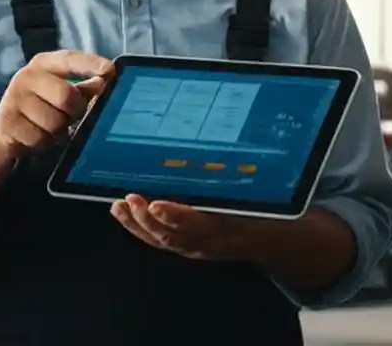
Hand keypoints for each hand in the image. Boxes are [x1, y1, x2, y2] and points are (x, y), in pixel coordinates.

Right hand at [0, 50, 112, 159]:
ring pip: (54, 122)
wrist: (4, 130)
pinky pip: (40, 137)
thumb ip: (83, 87)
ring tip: (51, 126)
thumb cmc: (41, 107)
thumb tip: (103, 82)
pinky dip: (44, 142)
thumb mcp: (60, 92)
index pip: (69, 59)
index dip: (90, 64)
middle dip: (75, 111)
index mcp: (42, 64)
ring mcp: (14, 98)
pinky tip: (37, 135)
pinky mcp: (7, 122)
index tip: (109, 70)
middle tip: (72, 116)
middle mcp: (26, 76)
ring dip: (58, 130)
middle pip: (66, 96)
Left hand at [110, 194, 270, 262]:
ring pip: (163, 242)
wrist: (273, 238)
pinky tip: (124, 214)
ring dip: (137, 225)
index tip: (157, 205)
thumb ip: (237, 179)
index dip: (177, 217)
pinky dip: (140, 229)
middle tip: (130, 199)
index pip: (202, 224)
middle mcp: (212, 241)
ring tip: (118, 207)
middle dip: (148, 220)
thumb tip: (218, 144)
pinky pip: (162, 243)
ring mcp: (199, 248)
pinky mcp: (190, 248)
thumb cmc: (265, 207)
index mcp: (233, 225)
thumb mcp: (259, 193)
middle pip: (174, 237)